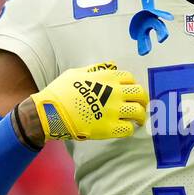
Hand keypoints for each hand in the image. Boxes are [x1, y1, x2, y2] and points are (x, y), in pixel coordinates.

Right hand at [30, 62, 147, 140]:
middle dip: (143, 99)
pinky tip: (125, 128)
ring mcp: (113, 111)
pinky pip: (128, 129)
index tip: (130, 91)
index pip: (130, 78)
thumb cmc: (60, 92)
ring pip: (138, 112)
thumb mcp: (76, 73)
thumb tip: (111, 65)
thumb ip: (96, 69)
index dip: (132, 85)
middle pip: (140, 93)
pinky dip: (129, 129)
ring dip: (140, 115)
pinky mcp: (109, 128)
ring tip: (138, 119)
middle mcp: (114, 93)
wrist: (51, 112)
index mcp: (107, 78)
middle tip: (140, 105)